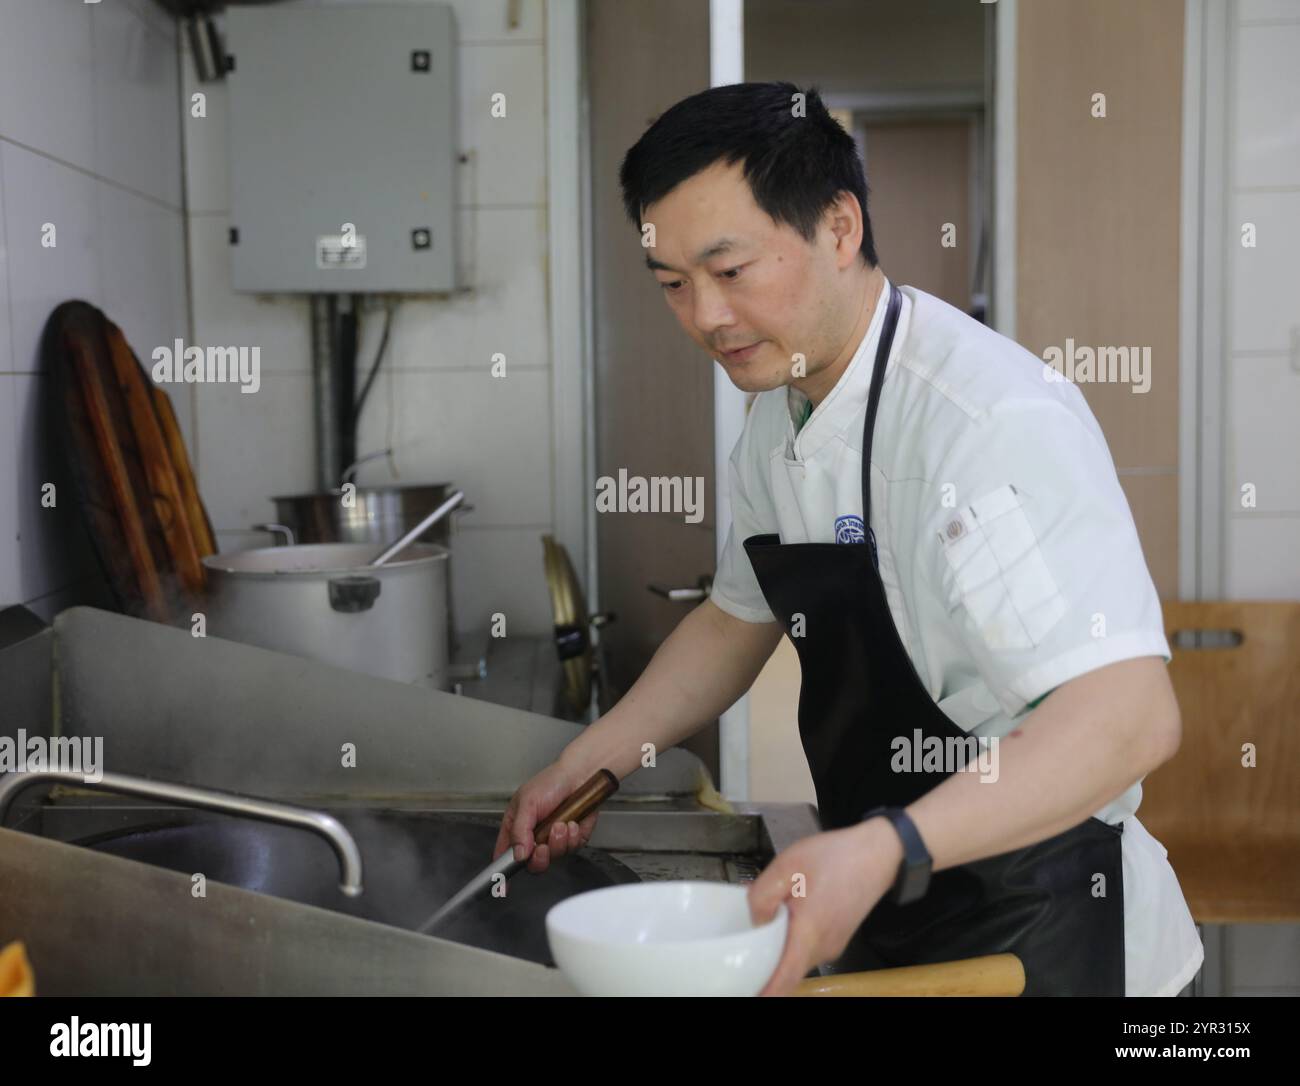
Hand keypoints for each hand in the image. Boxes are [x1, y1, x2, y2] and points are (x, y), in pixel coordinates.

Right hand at [492, 759, 600, 873]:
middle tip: (542, 846)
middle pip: (532, 864)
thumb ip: (520, 830)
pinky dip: (573, 837)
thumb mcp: (527, 802)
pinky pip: (572, 849)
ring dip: (558, 841)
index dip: (503, 873)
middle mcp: (534, 837)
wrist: (580, 775)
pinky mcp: (572, 839)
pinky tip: (573, 822)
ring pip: (554, 858)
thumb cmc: (551, 782)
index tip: (503, 886)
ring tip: (561, 823)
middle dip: (539, 858)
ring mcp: (553, 840)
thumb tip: (518, 854)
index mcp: (516, 827)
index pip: (505, 855)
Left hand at [747, 819, 902, 995]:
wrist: (877, 853)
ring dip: (779, 946)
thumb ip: (763, 896)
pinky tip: (785, 915)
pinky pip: (807, 948)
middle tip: (741, 948)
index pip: (785, 978)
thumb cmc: (835, 857)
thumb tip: (754, 922)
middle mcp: (823, 948)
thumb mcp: (787, 866)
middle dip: (764, 963)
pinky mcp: (837, 939)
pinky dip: (792, 939)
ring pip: (796, 957)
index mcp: (810, 933)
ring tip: (764, 920)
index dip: (765, 991)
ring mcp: (833, 946)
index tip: (748, 993)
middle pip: (787, 970)